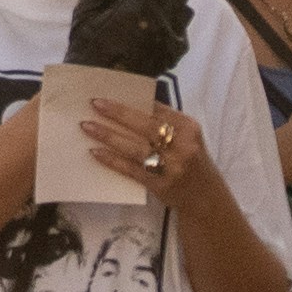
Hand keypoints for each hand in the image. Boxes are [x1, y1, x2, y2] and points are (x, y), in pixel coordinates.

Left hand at [80, 91, 196, 196]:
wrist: (204, 197)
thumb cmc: (191, 162)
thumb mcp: (187, 137)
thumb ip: (166, 122)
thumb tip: (131, 105)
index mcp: (188, 127)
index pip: (157, 109)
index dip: (133, 102)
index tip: (111, 95)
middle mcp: (181, 145)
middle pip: (146, 126)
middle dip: (118, 113)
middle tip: (95, 104)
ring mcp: (170, 166)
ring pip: (134, 147)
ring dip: (109, 136)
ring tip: (88, 126)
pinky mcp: (158, 183)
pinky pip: (130, 168)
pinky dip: (112, 160)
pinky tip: (96, 152)